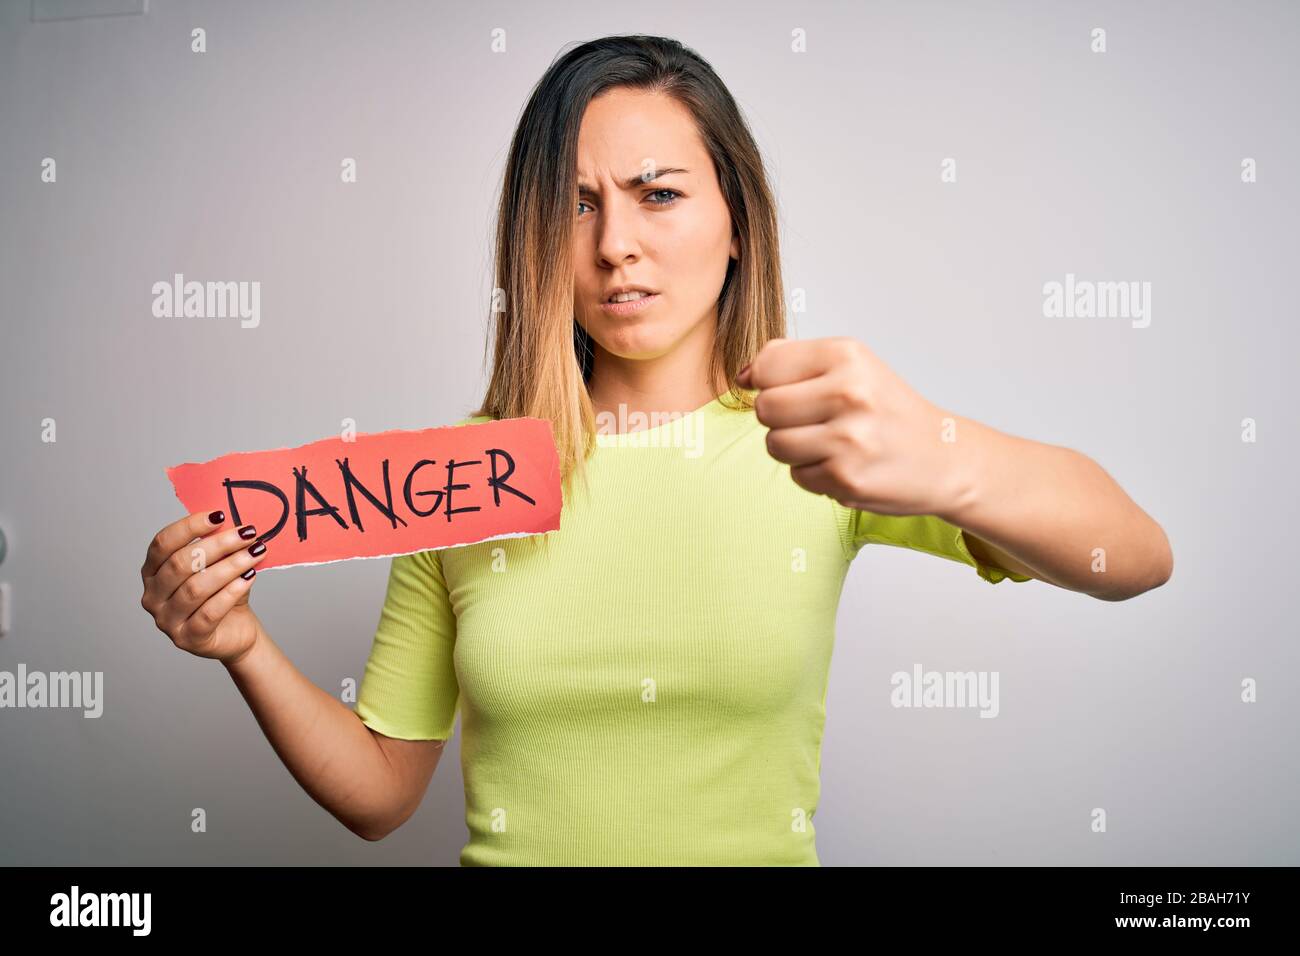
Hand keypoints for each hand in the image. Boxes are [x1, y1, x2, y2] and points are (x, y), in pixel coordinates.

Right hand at [139, 509, 269, 664]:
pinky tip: (249, 578)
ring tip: (255, 553)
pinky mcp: (187, 639)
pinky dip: (231, 592)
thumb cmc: (223, 595)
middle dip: (217, 545)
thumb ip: (218, 547)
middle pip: (180, 564)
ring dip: (230, 566)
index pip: (162, 544)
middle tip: (247, 534)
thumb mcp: (219, 566)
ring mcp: (167, 621)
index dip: (189, 527)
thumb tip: (234, 523)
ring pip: (196, 588)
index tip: (219, 515)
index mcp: (152, 573)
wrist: (236, 632)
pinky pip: (209, 612)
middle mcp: (152, 597)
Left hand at [736, 336, 965, 516]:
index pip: (766, 366)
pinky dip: (814, 474)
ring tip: (829, 442)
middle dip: (778, 418)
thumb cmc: (887, 409)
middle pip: (764, 408)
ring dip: (793, 448)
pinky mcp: (847, 479)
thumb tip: (743, 376)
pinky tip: (844, 464)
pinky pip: (797, 476)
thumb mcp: (850, 366)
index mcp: (846, 356)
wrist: (943, 457)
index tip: (787, 388)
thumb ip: (793, 362)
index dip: (767, 381)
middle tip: (812, 419)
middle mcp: (849, 393)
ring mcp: (848, 439)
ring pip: (774, 445)